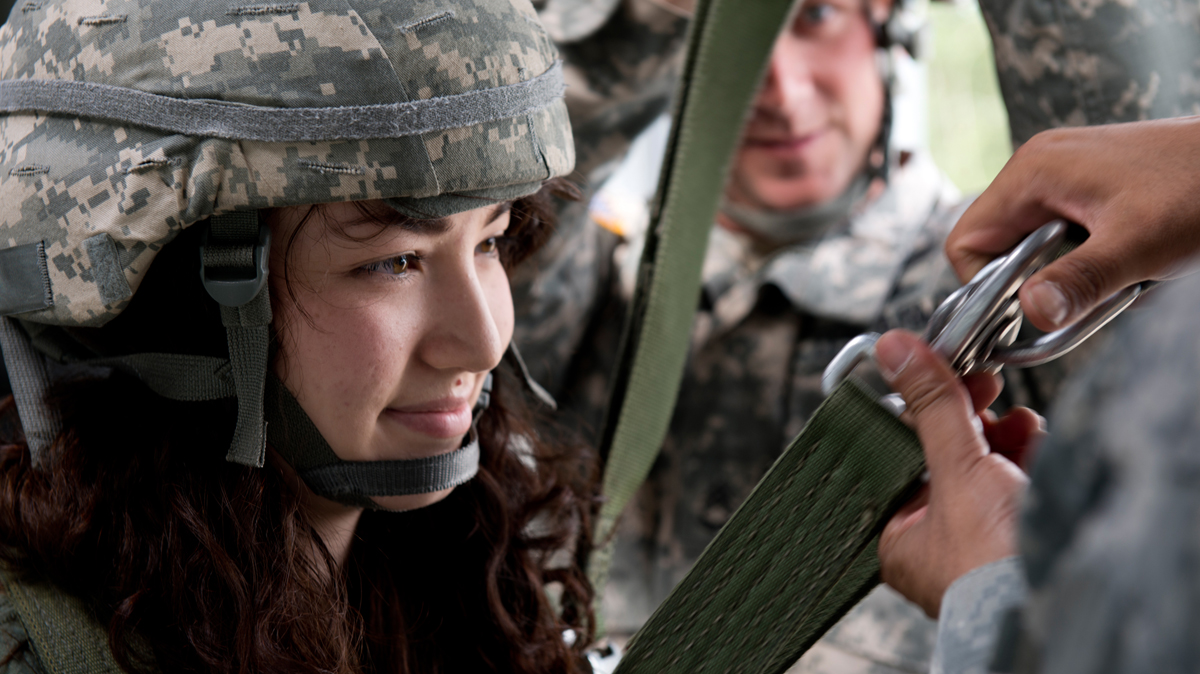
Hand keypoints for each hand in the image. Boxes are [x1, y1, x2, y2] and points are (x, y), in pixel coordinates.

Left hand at [873, 330, 1040, 617]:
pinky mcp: (1020, 535)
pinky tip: (1036, 440)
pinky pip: (1017, 484)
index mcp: (898, 535)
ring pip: (983, 466)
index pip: (900, 451)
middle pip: (943, 455)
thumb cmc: (994, 567)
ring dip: (1003, 434)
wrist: (1061, 604)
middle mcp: (934, 541)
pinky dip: (1027, 456)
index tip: (941, 373)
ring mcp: (979, 539)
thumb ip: (930, 406)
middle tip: (984, 385)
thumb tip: (895, 352)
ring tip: (1019, 422)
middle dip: (970, 419)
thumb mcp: (956, 469)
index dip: (922, 408)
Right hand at [946, 117, 1199, 330]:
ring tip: (1118, 273)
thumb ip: (1079, 280)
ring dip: (1069, 273)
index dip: (986, 287)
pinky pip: (1065, 236)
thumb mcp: (1138, 245)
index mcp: (1032, 173)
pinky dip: (1089, 259)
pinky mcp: (1089, 185)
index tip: (1025, 312)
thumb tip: (1030, 311)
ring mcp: (1064, 174)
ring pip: (1035, 246)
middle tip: (1083, 297)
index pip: (965, 242)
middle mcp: (1039, 168)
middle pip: (998, 247)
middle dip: (1037, 282)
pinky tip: (1127, 260)